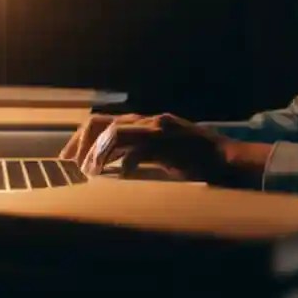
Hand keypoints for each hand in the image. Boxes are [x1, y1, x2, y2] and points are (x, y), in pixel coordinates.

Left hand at [58, 113, 270, 186]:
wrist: (228, 161)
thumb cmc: (197, 163)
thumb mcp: (161, 156)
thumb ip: (140, 154)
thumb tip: (114, 168)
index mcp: (145, 123)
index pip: (103, 122)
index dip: (81, 138)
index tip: (69, 159)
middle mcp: (149, 121)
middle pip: (102, 123)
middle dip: (82, 143)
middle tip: (71, 166)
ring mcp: (159, 130)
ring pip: (116, 132)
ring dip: (98, 153)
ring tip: (89, 171)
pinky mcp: (169, 143)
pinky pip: (140, 149)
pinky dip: (126, 163)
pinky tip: (121, 176)